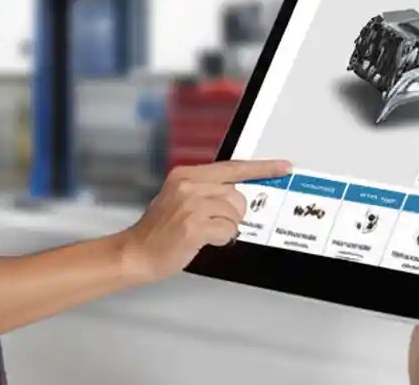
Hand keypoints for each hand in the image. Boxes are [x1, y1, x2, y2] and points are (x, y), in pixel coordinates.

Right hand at [117, 158, 292, 283]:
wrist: (136, 252)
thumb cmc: (158, 231)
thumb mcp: (179, 199)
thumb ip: (206, 191)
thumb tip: (237, 196)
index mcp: (186, 175)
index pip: (232, 167)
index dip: (261, 168)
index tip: (282, 167)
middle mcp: (189, 185)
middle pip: (237, 195)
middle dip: (234, 214)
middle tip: (213, 223)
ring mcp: (191, 205)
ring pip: (235, 214)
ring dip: (226, 228)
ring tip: (205, 233)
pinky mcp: (194, 226)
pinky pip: (228, 231)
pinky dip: (221, 239)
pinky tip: (203, 241)